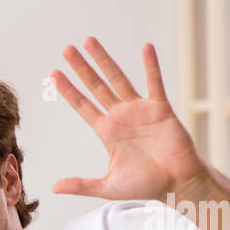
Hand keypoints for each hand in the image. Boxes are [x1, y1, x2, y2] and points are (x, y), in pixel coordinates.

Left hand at [50, 37, 209, 202]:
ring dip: (104, 60)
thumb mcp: (107, 186)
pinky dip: (151, 65)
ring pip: (118, 79)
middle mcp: (120, 116)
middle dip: (81, 68)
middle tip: (66, 49)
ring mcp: (139, 110)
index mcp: (107, 131)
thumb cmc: (145, 184)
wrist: (176, 184)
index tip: (54, 75)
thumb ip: (81, 185)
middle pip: (96, 86)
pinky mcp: (160, 108)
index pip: (82, 106)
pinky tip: (145, 47)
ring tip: (89, 41)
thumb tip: (54, 188)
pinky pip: (155, 83)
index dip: (68, 91)